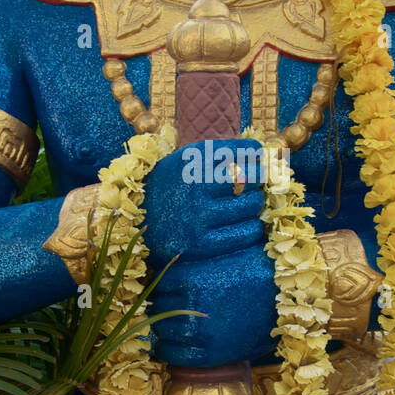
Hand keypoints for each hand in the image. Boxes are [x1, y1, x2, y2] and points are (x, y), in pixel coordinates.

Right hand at [144, 138, 266, 268]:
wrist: (136, 224)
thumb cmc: (169, 189)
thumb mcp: (183, 162)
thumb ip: (215, 155)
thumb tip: (258, 153)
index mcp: (189, 160)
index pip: (238, 150)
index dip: (254, 153)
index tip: (257, 156)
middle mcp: (194, 185)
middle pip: (249, 178)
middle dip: (258, 179)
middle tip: (254, 182)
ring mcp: (197, 216)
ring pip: (251, 206)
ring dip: (256, 203)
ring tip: (250, 203)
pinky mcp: (200, 243)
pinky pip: (245, 233)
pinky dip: (252, 228)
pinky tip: (248, 224)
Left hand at [149, 242, 276, 367]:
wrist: (287, 304)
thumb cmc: (260, 275)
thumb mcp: (225, 260)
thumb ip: (196, 267)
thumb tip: (169, 269)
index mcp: (192, 278)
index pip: (160, 282)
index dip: (164, 285)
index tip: (170, 288)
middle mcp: (191, 306)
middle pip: (158, 307)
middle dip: (163, 306)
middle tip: (171, 308)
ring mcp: (199, 332)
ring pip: (162, 331)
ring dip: (163, 329)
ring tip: (171, 327)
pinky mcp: (208, 354)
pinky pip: (172, 354)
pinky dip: (167, 351)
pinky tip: (170, 346)